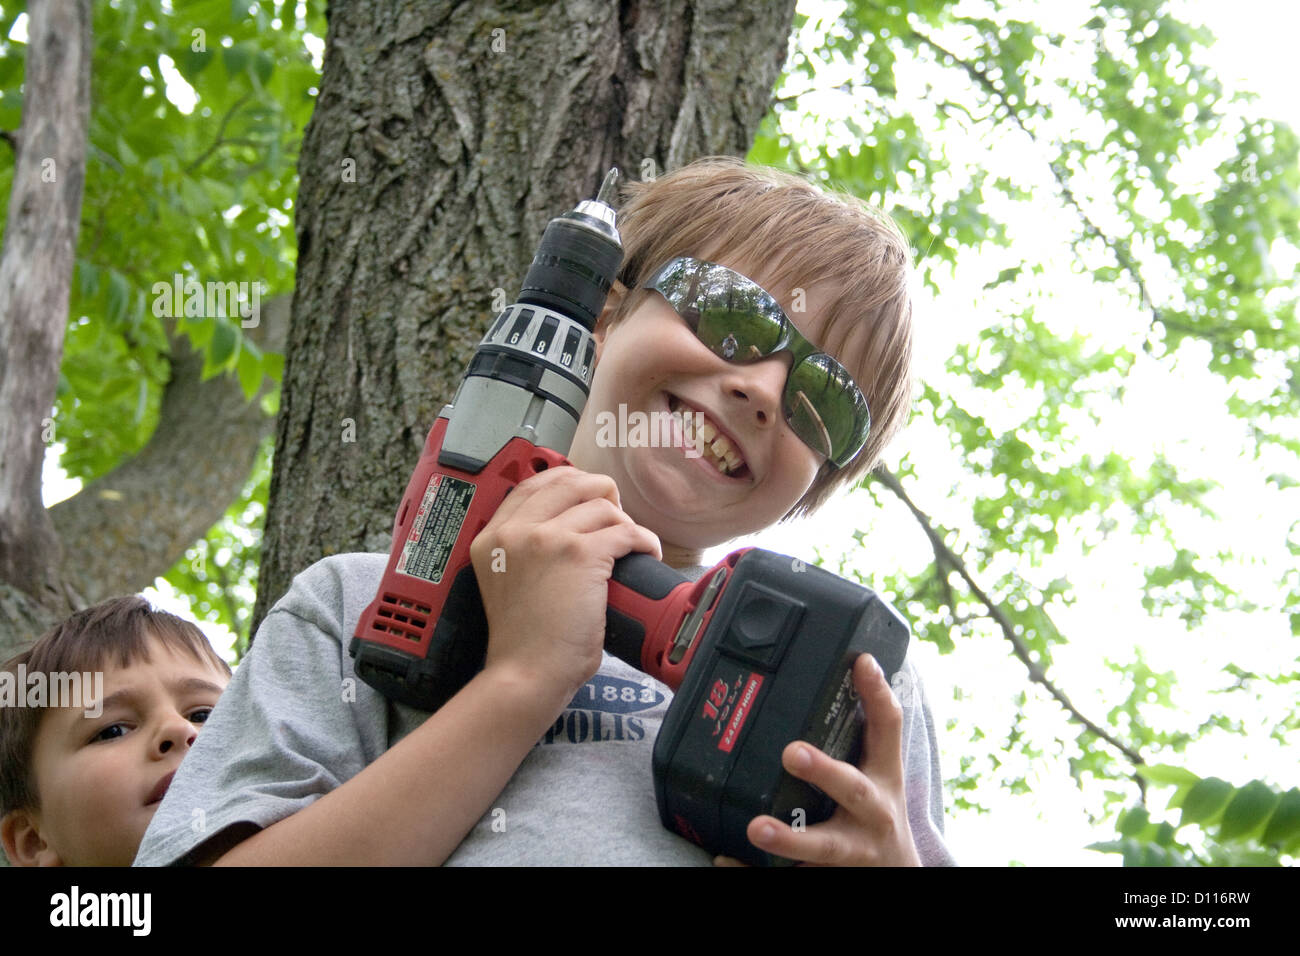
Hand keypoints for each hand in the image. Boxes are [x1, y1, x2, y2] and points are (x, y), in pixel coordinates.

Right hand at [470, 466, 661, 704]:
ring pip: (602, 508)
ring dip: (625, 522)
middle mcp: (516, 530)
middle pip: (570, 484)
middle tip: (616, 513)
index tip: (588, 493)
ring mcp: (547, 539)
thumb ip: (522, 550)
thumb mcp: (504, 581)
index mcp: (492, 536)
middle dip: (601, 491)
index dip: (568, 481)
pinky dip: (645, 540)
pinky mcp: (580, 555)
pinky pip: (627, 532)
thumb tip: (568, 526)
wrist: (526, 674)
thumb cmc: (523, 642)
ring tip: (629, 546)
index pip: (533, 484)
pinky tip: (647, 553)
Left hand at [715, 653, 921, 866]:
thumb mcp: (881, 773)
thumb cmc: (877, 815)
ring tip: (758, 827)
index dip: (877, 695)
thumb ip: (865, 730)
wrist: (898, 876)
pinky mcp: (826, 874)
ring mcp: (852, 851)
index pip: (888, 730)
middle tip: (792, 752)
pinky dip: (754, 872)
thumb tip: (855, 664)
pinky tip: (725, 859)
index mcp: (883, 778)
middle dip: (825, 772)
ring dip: (790, 838)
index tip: (860, 662)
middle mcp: (873, 814)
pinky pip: (790, 877)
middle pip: (853, 792)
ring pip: (824, 846)